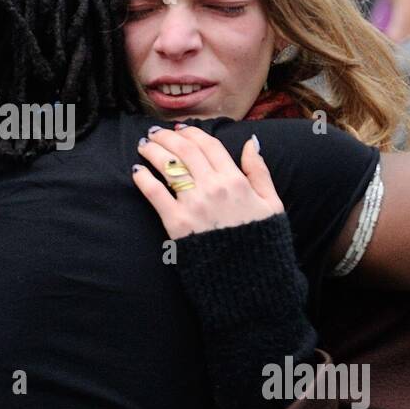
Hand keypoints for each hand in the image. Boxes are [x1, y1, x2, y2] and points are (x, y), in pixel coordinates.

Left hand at [132, 124, 283, 239]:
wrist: (249, 277)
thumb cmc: (261, 241)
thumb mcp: (272, 203)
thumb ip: (259, 171)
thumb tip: (251, 143)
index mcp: (236, 180)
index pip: (209, 145)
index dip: (192, 133)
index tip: (181, 130)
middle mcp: (214, 187)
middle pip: (186, 151)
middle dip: (168, 137)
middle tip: (155, 133)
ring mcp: (194, 204)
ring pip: (169, 166)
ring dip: (153, 151)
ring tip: (144, 145)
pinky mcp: (177, 223)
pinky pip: (156, 194)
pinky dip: (144, 179)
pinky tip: (137, 171)